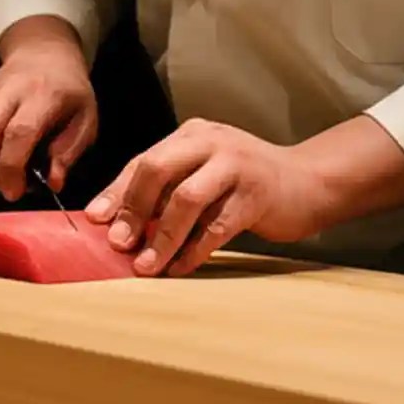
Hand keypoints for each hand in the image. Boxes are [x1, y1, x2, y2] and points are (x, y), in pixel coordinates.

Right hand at [0, 16, 98, 199]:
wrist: (45, 51)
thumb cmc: (70, 91)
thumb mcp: (86, 120)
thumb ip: (69, 152)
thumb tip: (53, 183)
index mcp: (44, 95)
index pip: (18, 133)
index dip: (12, 167)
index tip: (16, 192)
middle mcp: (12, 90)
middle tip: (6, 189)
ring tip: (1, 179)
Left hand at [83, 118, 322, 276]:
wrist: (309, 182)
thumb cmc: (247, 183)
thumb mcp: (206, 173)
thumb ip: (170, 189)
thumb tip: (121, 224)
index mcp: (192, 135)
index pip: (144, 161)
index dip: (117, 193)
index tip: (95, 221)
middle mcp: (211, 142)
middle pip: (157, 170)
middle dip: (133, 210)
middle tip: (119, 243)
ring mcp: (236, 166)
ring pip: (186, 200)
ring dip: (162, 238)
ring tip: (146, 266)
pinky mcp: (257, 195)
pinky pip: (217, 227)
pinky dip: (194, 251)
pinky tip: (181, 268)